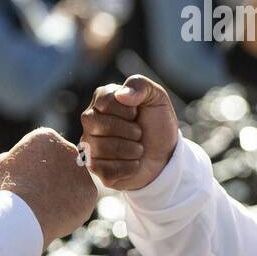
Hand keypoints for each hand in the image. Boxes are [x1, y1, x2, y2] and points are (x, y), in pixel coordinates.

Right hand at [0, 128, 96, 245]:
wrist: (24, 216)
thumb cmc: (7, 189)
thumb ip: (12, 158)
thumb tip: (16, 159)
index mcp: (47, 137)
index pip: (44, 149)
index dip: (33, 165)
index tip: (25, 179)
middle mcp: (69, 148)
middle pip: (61, 162)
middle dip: (52, 176)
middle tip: (37, 194)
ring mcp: (82, 171)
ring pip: (73, 182)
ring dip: (63, 191)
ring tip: (45, 207)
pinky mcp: (90, 193)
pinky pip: (81, 200)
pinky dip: (70, 208)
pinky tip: (56, 215)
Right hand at [79, 75, 178, 190]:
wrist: (166, 155)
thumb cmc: (157, 124)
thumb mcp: (157, 98)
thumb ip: (141, 86)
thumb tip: (122, 95)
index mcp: (102, 100)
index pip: (105, 102)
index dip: (127, 110)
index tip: (137, 114)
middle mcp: (91, 121)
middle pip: (98, 124)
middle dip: (129, 130)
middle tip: (139, 133)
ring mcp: (90, 145)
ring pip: (101, 148)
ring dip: (131, 150)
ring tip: (138, 148)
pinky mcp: (96, 169)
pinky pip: (107, 169)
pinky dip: (129, 167)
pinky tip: (133, 162)